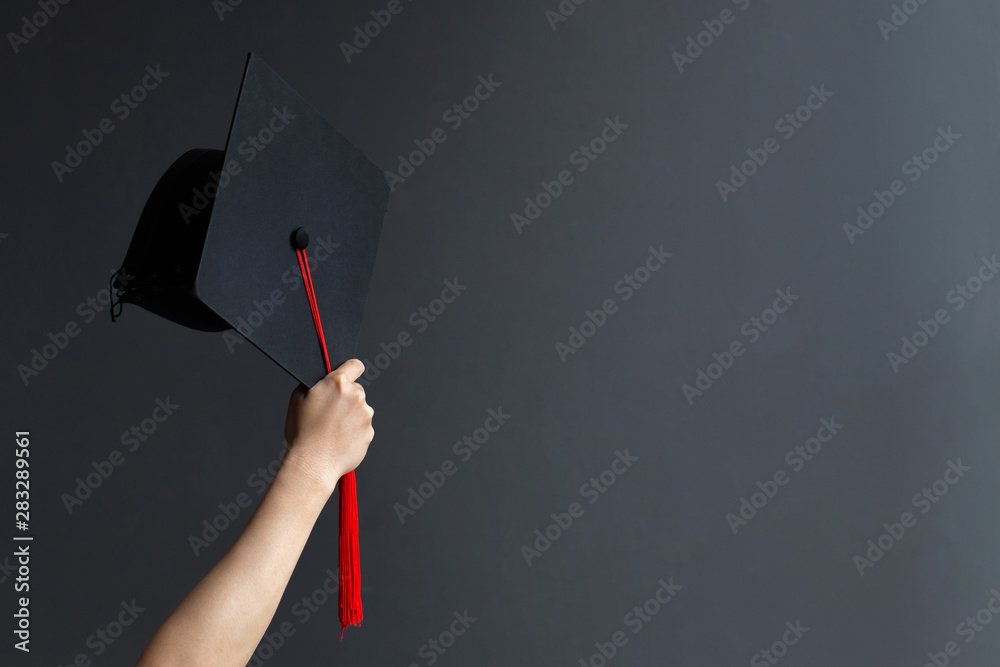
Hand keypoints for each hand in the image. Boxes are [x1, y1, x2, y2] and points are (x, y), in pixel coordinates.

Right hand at [281, 359, 374, 492]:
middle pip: (356, 390)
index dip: (350, 369)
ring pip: (360, 410)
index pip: (354, 365)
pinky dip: (354, 432)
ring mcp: (365, 415)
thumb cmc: (302, 432)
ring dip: (351, 415)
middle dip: (346, 398)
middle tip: (330, 412)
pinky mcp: (369, 433)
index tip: (348, 375)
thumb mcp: (298, 399)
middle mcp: (356, 396)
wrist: (312, 464)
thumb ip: (315, 384)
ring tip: (332, 430)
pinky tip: (339, 440)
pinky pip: (363, 428)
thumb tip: (323, 380)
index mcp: (338, 383)